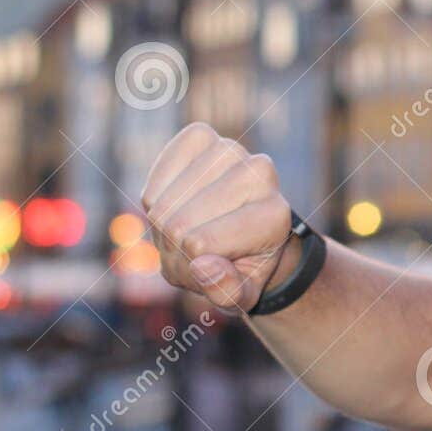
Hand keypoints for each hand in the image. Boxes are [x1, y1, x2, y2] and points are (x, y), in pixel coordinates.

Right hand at [142, 123, 294, 312]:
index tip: (215, 264)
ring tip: (187, 228)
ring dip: (164, 222)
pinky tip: (176, 201)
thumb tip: (203, 267)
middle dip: (176, 247)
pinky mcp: (202, 136)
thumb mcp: (241, 294)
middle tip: (197, 249)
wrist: (240, 229)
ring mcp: (231, 150)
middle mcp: (261, 174)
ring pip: (166, 201)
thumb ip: (226, 291)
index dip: (193, 264)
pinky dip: (156, 192)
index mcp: (275, 216)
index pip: (200, 244)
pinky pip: (160, 170)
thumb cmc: (240, 265)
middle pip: (179, 224)